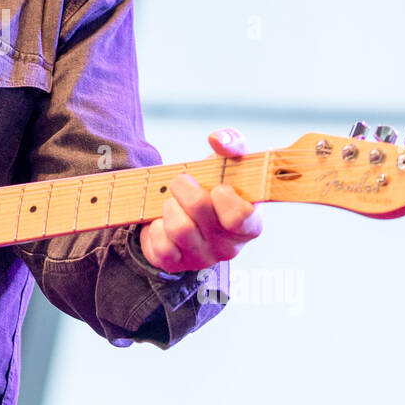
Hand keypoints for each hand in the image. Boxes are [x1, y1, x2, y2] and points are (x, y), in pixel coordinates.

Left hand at [138, 128, 261, 272]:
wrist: (185, 212)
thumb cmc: (213, 186)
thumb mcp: (227, 164)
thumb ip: (232, 144)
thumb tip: (217, 139)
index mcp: (249, 225)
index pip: (241, 216)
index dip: (224, 196)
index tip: (218, 186)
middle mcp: (228, 247)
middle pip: (200, 209)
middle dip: (184, 187)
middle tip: (182, 182)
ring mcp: (202, 259)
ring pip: (178, 227)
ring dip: (169, 206)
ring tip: (172, 203)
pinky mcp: (175, 265)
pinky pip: (160, 245)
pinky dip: (155, 227)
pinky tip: (162, 222)